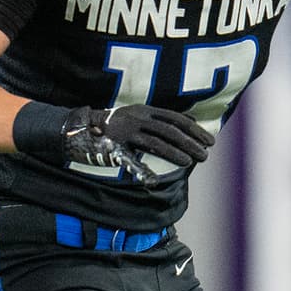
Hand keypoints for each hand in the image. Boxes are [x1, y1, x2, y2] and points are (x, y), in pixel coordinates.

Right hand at [62, 105, 213, 182]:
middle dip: (190, 143)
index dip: (194, 130)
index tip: (209, 140)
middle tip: (206, 154)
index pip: (175, 118)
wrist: (81, 127)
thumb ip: (163, 119)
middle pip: (169, 130)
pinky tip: (154, 181)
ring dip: (175, 153)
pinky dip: (142, 171)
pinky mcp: (114, 147)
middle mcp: (136, 118)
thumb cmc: (118, 124)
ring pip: (155, 143)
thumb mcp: (140, 115)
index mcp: (145, 110)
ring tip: (191, 161)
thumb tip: (193, 121)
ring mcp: (125, 132)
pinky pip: (130, 161)